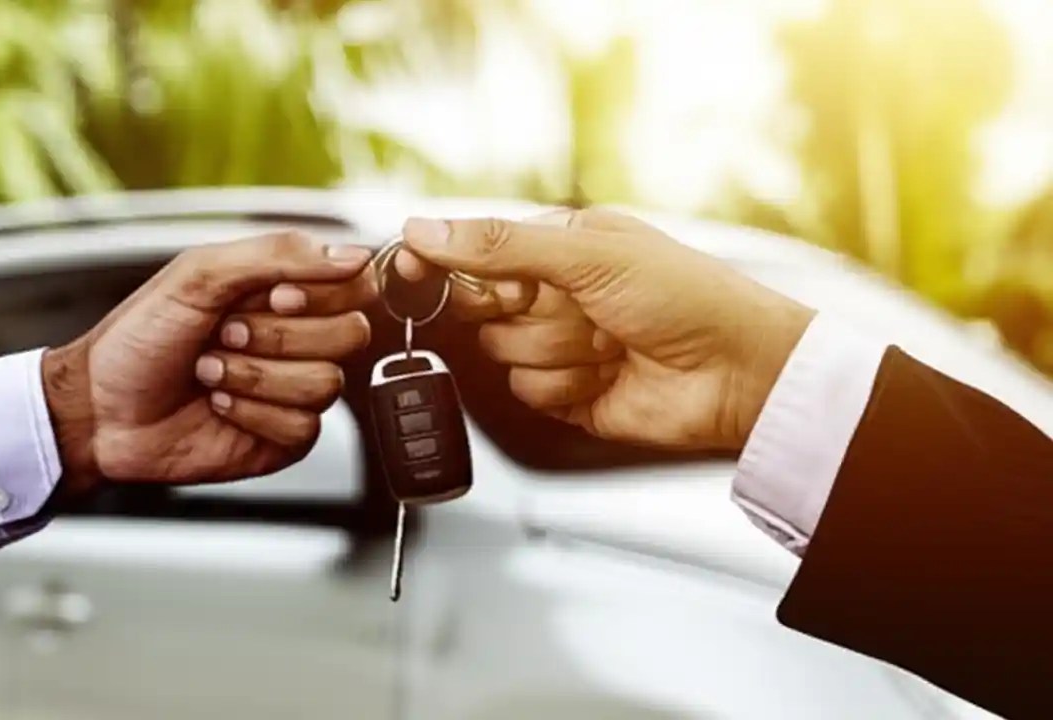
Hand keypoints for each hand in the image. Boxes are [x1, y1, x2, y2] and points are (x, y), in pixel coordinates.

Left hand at [41, 231, 375, 500]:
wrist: (99, 409)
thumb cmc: (138, 339)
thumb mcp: (199, 274)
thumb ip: (278, 254)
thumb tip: (354, 256)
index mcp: (285, 291)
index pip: (356, 283)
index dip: (322, 293)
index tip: (273, 297)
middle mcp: (299, 338)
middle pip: (350, 334)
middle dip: (276, 336)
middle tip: (225, 335)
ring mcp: (295, 390)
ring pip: (327, 384)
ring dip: (256, 377)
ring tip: (210, 372)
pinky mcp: (286, 438)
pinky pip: (305, 426)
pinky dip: (252, 413)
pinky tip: (219, 405)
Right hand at [398, 208, 814, 450]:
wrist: (740, 373)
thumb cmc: (686, 296)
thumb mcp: (589, 255)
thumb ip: (500, 246)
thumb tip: (425, 229)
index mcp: (560, 246)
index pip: (476, 253)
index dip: (445, 263)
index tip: (413, 267)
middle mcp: (556, 295)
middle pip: (484, 310)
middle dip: (526, 312)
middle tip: (574, 305)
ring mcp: (562, 347)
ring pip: (505, 356)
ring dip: (558, 351)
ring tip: (610, 343)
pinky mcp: (569, 397)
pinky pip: (528, 395)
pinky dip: (568, 387)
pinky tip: (610, 375)